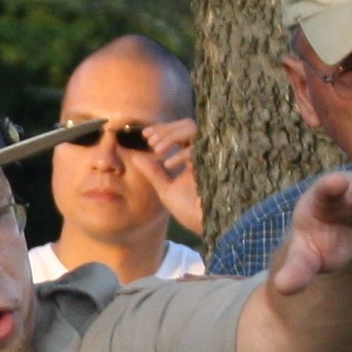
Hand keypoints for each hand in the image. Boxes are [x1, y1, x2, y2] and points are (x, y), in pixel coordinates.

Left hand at [147, 118, 205, 235]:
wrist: (206, 225)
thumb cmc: (189, 210)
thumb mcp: (165, 189)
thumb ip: (152, 172)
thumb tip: (136, 156)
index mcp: (192, 156)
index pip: (179, 132)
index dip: (162, 129)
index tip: (144, 134)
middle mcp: (202, 153)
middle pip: (187, 125)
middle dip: (166, 130)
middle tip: (150, 141)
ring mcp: (210, 156)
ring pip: (193, 129)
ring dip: (172, 136)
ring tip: (157, 149)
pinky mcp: (216, 162)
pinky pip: (199, 148)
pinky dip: (182, 154)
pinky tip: (169, 165)